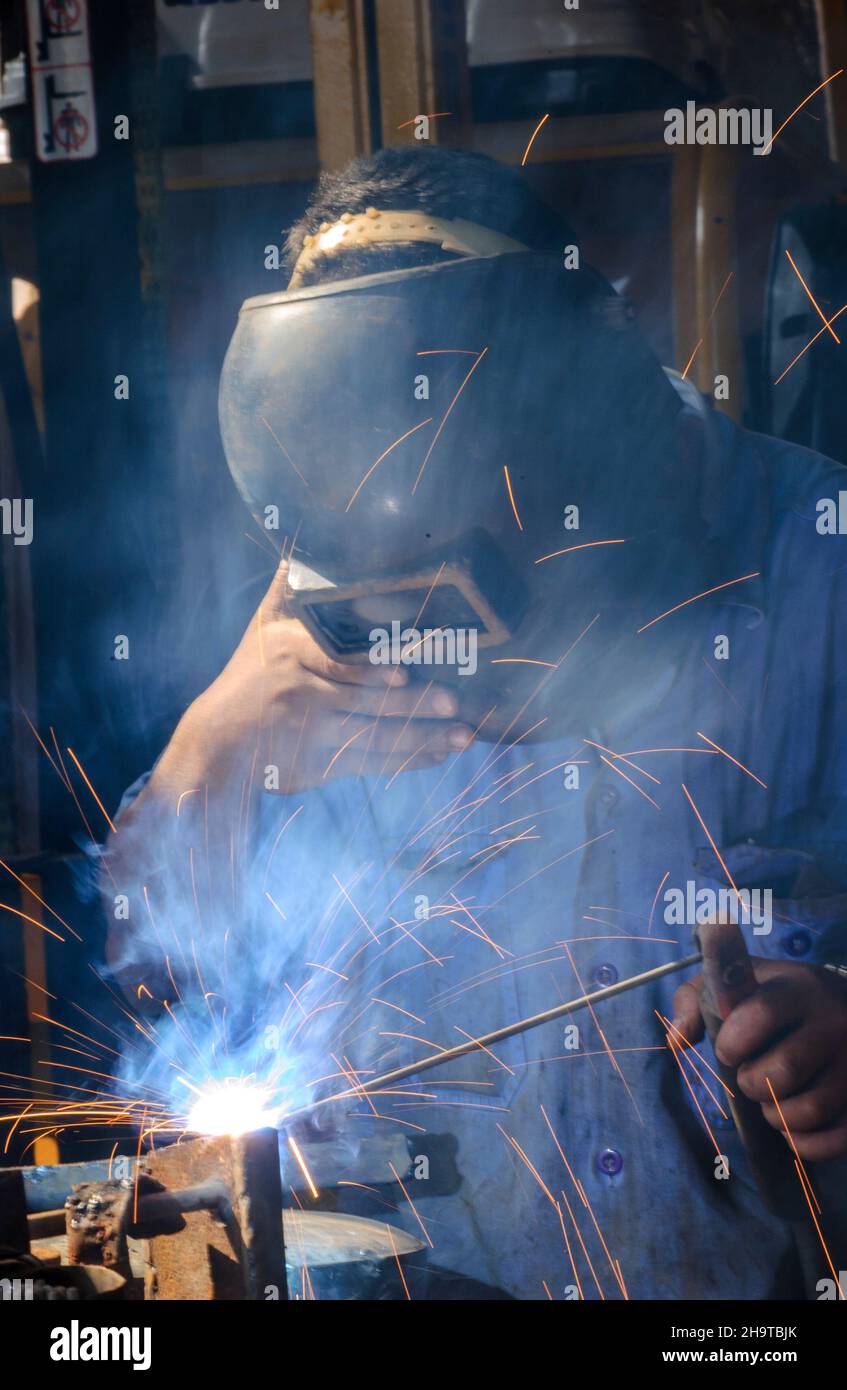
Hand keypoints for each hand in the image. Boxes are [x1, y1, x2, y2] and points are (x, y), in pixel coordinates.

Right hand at [166, 556, 473, 795]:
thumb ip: (289, 589)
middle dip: (412, 706)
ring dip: (422, 738)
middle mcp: (303, 694)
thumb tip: (305, 544)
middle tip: (452, 703)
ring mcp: (314, 734)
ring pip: (374, 735)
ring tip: (463, 736)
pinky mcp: (321, 765)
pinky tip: (437, 755)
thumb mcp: (263, 629)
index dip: (372, 671)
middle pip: (364, 702)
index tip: (405, 674)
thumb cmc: (248, 677)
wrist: (217, 743)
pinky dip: (407, 760)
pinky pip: (371, 762)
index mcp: (292, 655)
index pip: (337, 662)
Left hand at [673, 958, 846, 1160]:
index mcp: (796, 988)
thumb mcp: (737, 983)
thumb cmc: (777, 996)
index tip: (728, 1049)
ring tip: (772, 1101)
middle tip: (751, 1078)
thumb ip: (694, 1002)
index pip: (760, 1015)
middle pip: (783, 1071)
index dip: (733, 1041)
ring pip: (810, 1109)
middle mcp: (832, 1022)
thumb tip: (676, 1042)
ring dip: (777, 1116)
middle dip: (752, 1084)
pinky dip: (806, 1144)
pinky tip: (794, 1129)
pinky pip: (835, 1138)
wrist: (845, 1003)